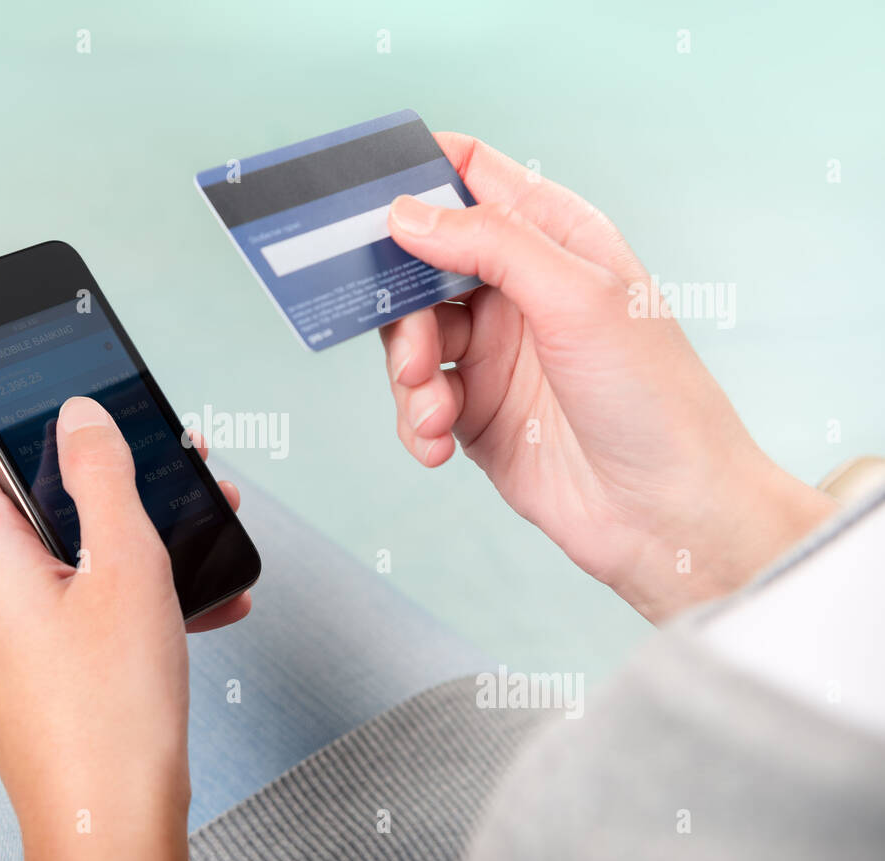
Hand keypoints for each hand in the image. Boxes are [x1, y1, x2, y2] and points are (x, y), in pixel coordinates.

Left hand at [0, 398, 249, 860]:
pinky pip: (66, 600)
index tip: (46, 384)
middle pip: (19, 492)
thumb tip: (80, 414)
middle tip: (163, 465)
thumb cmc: (113, 711)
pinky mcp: (21, 664)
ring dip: (124, 532)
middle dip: (96, 473)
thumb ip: (103, 475)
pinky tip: (195, 599)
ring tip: (197, 530)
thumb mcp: (127, 568)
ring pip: (55, 548)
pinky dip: (120, 587)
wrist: (109, 829)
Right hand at [383, 134, 833, 621]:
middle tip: (416, 349)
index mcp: (554, 238)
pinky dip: (416, 420)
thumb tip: (409, 213)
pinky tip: (439, 443)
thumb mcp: (576, 297)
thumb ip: (491, 243)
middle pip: (420, 263)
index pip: (471, 175)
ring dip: (409, 374)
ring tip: (435, 410)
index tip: (368, 202)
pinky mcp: (476, 411)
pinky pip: (417, 399)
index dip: (418, 176)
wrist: (666, 513)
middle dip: (401, 306)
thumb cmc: (653, 397)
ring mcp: (495, 352)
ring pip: (410, 336)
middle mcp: (519, 289)